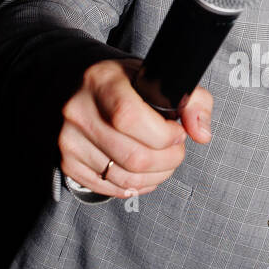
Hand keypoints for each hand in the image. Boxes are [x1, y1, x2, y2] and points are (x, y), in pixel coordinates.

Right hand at [58, 59, 212, 198]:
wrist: (82, 89)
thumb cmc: (127, 85)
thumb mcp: (160, 80)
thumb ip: (193, 102)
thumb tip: (201, 134)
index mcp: (101, 81)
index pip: (130, 118)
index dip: (163, 134)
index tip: (177, 132)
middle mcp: (79, 111)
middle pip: (133, 157)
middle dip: (168, 160)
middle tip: (175, 150)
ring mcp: (69, 139)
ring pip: (124, 178)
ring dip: (156, 177)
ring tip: (163, 162)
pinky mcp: (67, 162)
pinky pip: (109, 188)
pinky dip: (135, 187)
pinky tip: (144, 174)